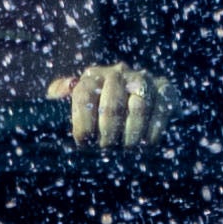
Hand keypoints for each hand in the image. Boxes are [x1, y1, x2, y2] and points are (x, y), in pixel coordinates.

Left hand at [45, 63, 166, 148]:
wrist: (136, 100)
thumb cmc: (98, 110)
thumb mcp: (77, 103)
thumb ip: (61, 95)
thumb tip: (56, 92)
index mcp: (92, 76)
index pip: (84, 96)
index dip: (82, 123)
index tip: (83, 143)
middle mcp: (118, 73)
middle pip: (112, 104)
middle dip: (108, 133)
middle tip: (106, 150)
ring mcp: (143, 80)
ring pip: (139, 107)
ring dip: (132, 134)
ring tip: (126, 150)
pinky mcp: (165, 90)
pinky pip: (162, 108)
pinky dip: (153, 129)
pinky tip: (146, 144)